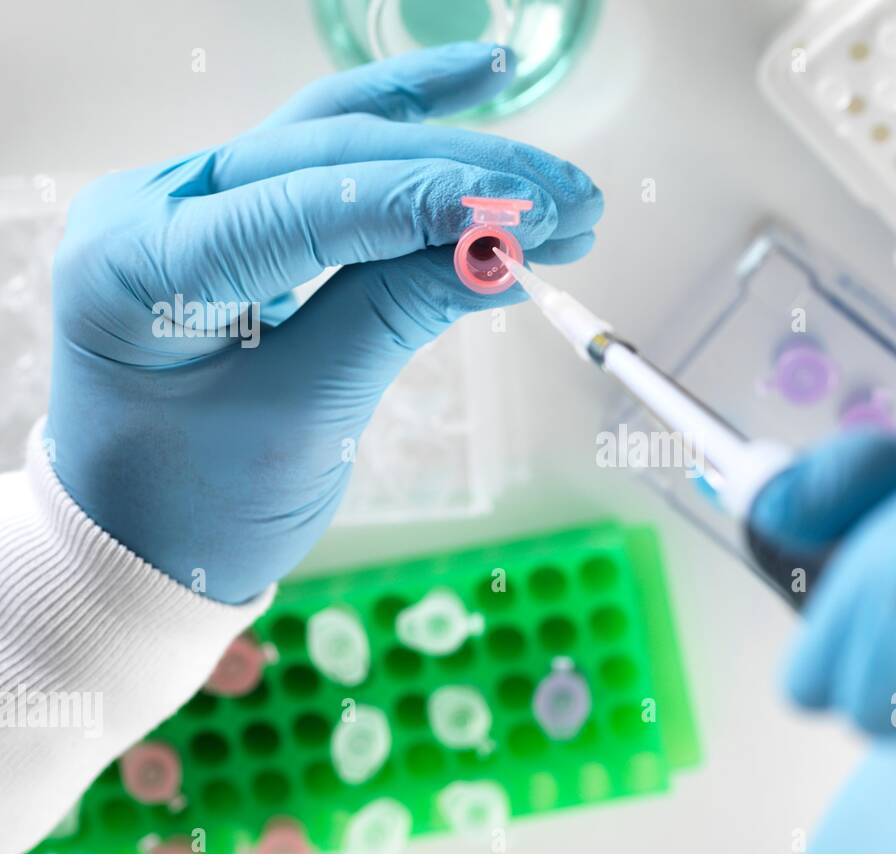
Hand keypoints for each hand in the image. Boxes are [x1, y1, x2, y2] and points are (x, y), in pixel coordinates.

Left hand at [46, 43, 602, 602]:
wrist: (150, 534)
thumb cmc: (198, 499)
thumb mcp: (303, 418)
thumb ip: (394, 316)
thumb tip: (500, 253)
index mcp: (136, 265)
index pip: (300, 208)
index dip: (422, 205)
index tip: (523, 217)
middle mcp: (155, 207)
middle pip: (328, 154)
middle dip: (458, 173)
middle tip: (566, 201)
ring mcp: (193, 201)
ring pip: (337, 140)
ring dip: (453, 149)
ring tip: (556, 183)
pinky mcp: (235, 213)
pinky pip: (329, 161)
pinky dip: (409, 132)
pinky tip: (477, 85)